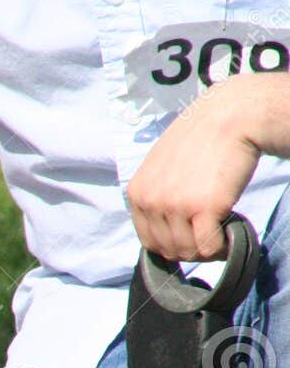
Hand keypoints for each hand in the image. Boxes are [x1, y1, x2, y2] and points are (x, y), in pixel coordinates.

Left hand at [127, 73, 282, 260]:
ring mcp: (175, 205)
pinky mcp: (203, 207)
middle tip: (210, 235)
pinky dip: (221, 248)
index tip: (191, 237)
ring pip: (187, 251)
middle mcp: (151, 201)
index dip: (171, 245)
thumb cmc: (201, 139)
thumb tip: (166, 228)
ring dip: (206, 249)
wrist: (229, 116)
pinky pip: (208, 247)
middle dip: (190, 249)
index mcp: (137, 193)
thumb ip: (158, 194)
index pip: (148, 241)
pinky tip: (230, 233)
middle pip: (168, 249)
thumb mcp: (162, 166)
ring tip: (220, 230)